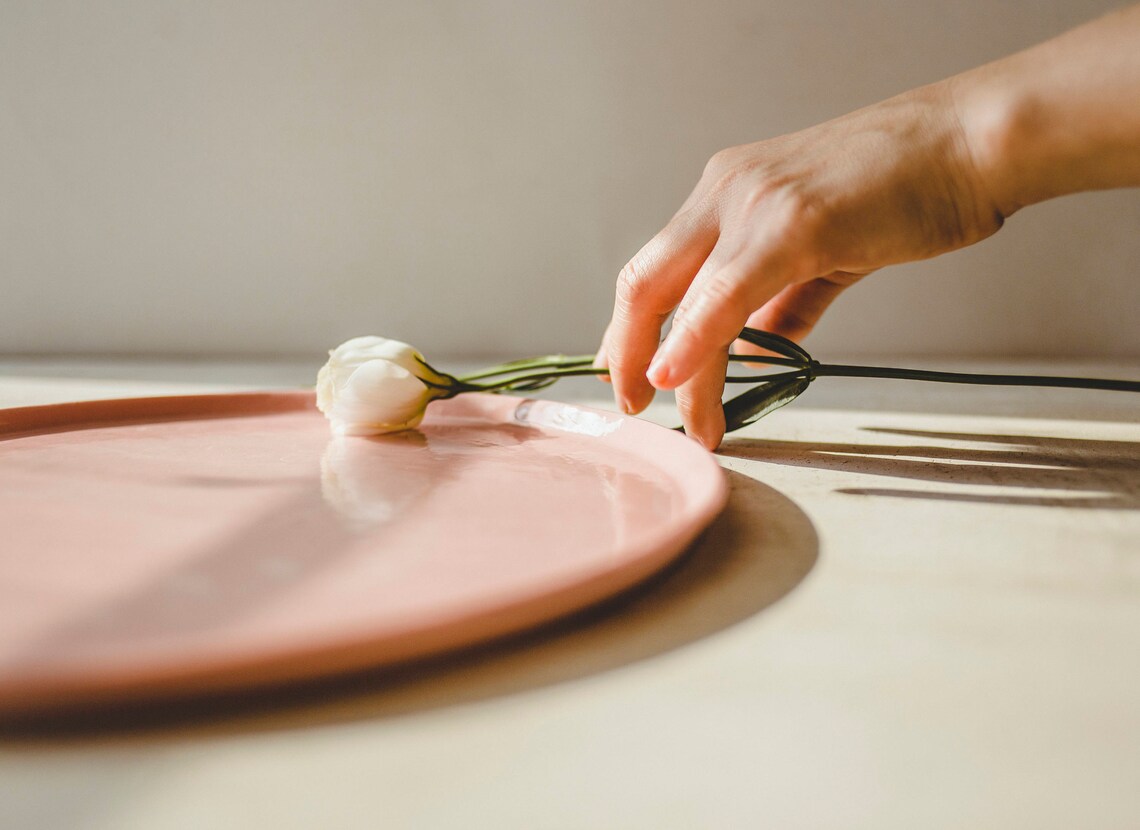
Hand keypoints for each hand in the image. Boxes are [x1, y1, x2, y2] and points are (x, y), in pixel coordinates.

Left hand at [599, 81, 1002, 448]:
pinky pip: (725, 293)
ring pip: (680, 296)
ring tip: (691, 423)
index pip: (654, 269)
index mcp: (725, 194)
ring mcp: (753, 200)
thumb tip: (746, 354)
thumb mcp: (823, 251)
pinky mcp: (793, 221)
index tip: (624, 375)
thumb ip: (779, 305)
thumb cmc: (907, 192)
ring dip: (674, 370)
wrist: (972, 144)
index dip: (629, 329)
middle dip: (625, 352)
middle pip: (642, 282)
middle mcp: (724, 191)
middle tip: (630, 405)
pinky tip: (675, 377)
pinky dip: (694, 340)